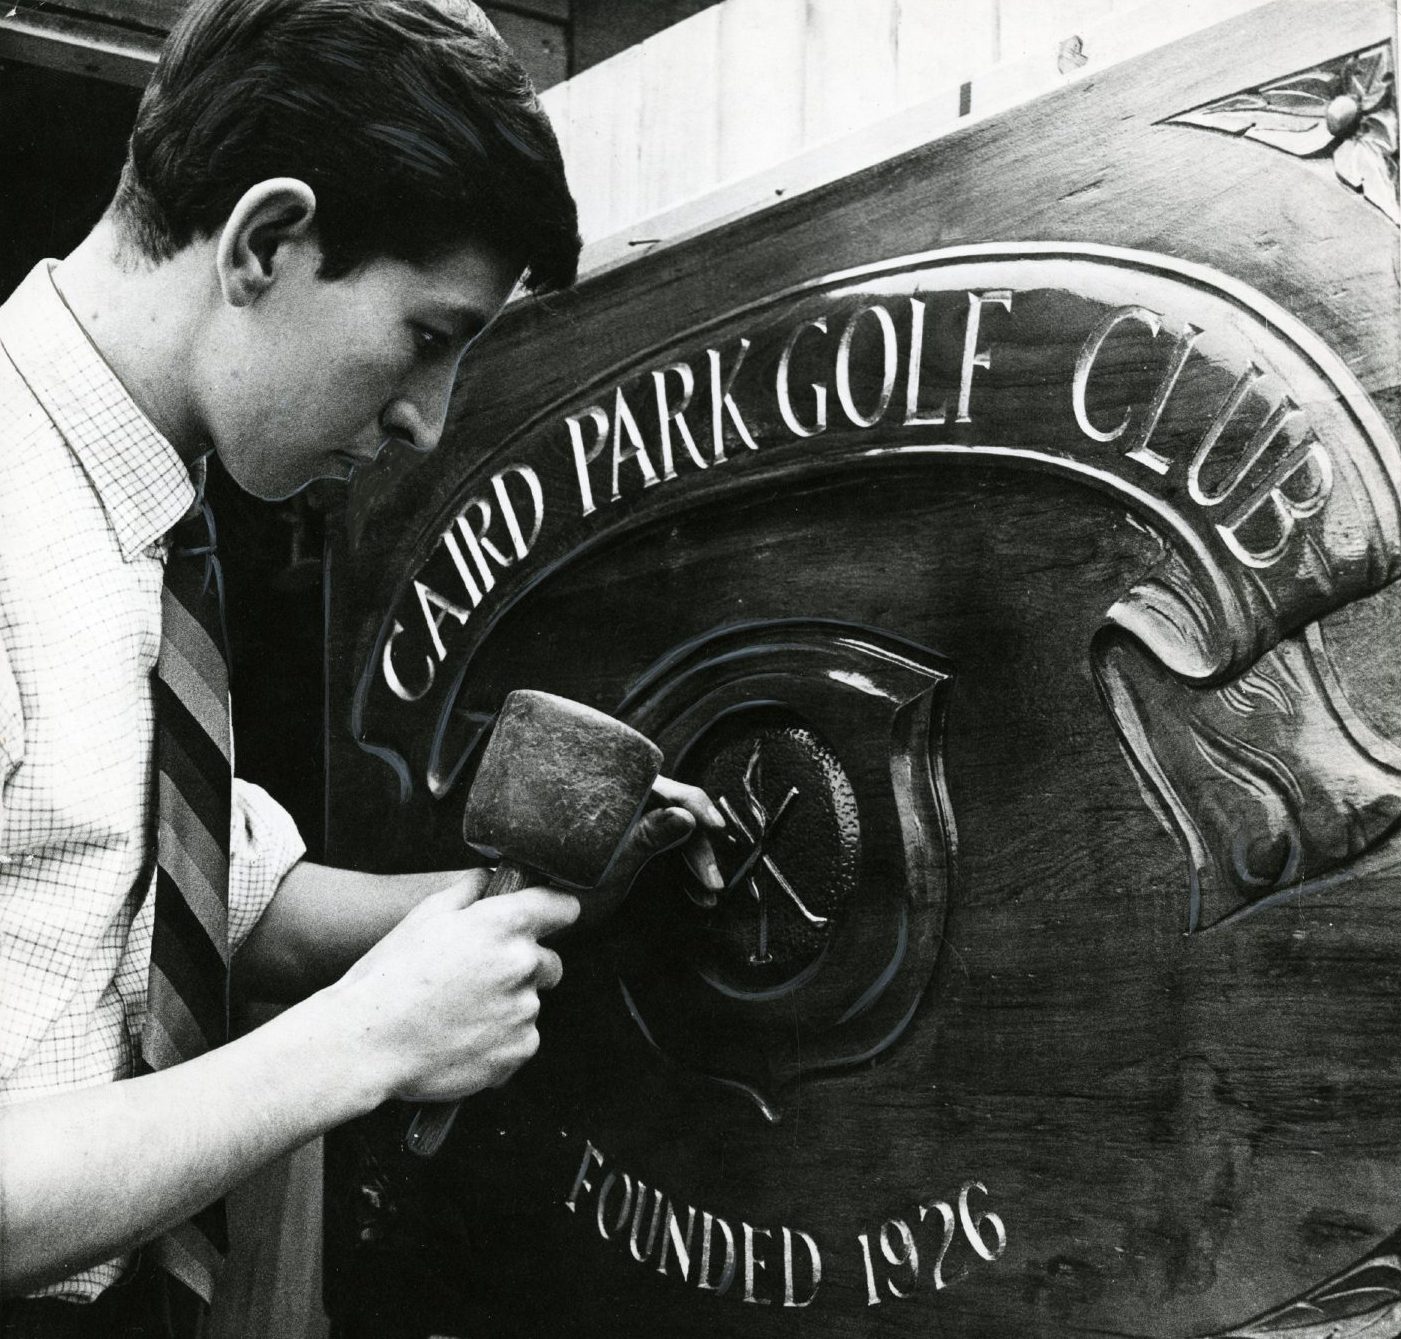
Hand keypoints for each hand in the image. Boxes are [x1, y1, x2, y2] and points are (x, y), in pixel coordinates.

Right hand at [328, 878, 578, 1102]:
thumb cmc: (390, 976)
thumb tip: (490, 880)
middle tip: (478, 979)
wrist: (366, 1042)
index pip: (562, 907)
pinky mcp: (519, 1049)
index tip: (552, 918)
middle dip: (523, 967)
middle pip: (549, 962)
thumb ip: (468, 890)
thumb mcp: (425, 915)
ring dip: (507, 1006)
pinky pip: (522, 1039)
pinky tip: (464, 1037)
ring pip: (531, 1003)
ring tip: (459, 1013)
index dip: (555, 911)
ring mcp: (524, 1009)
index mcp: (504, 923)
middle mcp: (522, 963)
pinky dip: (501, 1040)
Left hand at [575, 775, 725, 929]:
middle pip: (673, 815)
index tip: (716, 827)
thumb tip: (685, 816)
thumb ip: (646, 837)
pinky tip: (694, 894)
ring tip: (707, 897)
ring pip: (671, 836)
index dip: (695, 806)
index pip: (665, 789)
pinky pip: (661, 851)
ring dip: (692, 865)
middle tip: (713, 883)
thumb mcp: (609, 865)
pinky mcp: (626, 846)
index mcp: (615, 798)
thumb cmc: (562, 888)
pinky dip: (679, 872)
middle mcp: (622, 806)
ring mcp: (624, 826)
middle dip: (697, 850)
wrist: (540, 914)